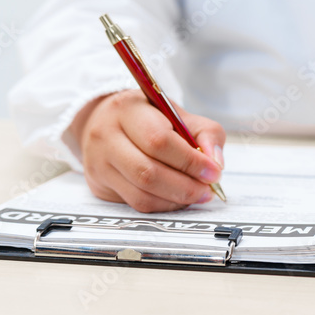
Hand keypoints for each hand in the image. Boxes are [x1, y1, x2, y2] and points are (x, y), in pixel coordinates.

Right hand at [69, 90, 226, 212]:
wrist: (107, 122)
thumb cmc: (149, 118)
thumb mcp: (179, 114)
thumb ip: (206, 133)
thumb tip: (215, 162)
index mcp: (127, 109)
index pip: (158, 141)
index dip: (190, 161)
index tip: (213, 171)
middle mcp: (106, 136)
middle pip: (147, 172)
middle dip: (185, 186)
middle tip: (207, 189)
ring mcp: (99, 163)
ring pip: (141, 193)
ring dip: (176, 199)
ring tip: (197, 194)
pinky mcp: (100, 185)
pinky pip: (136, 203)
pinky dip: (164, 204)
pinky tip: (177, 197)